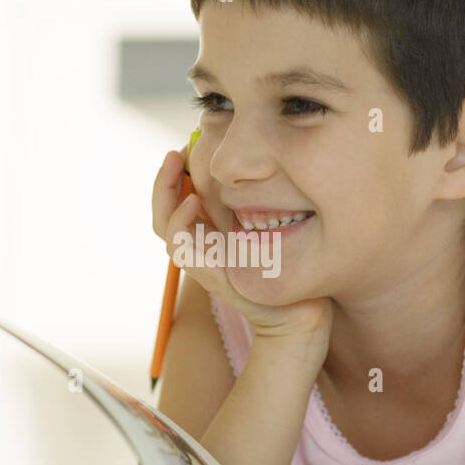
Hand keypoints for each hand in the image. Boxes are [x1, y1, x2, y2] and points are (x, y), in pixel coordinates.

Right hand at [152, 148, 332, 348]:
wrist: (302, 314)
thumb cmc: (291, 269)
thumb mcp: (269, 228)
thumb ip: (252, 205)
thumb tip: (244, 168)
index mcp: (211, 240)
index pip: (175, 207)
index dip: (173, 179)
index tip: (183, 150)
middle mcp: (202, 253)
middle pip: (162, 216)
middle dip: (163, 182)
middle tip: (173, 154)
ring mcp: (205, 266)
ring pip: (166, 230)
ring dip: (166, 196)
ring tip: (179, 167)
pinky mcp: (211, 277)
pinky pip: (183, 248)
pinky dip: (181, 223)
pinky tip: (193, 201)